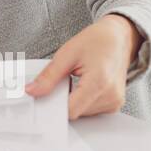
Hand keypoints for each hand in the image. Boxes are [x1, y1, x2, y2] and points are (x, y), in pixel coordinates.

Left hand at [25, 14, 141, 119]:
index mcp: (99, 82)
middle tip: (64, 79)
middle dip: (63, 99)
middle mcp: (111, 96)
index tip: (44, 96)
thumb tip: (32, 91)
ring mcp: (115, 102)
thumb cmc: (97, 41)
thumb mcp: (66, 54)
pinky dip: (82, 100)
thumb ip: (48, 76)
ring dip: (73, 100)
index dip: (54, 104)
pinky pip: (91, 110)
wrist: (119, 38)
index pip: (70, 110)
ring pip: (82, 113)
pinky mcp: (115, 104)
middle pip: (75, 112)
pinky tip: (84, 85)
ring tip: (77, 80)